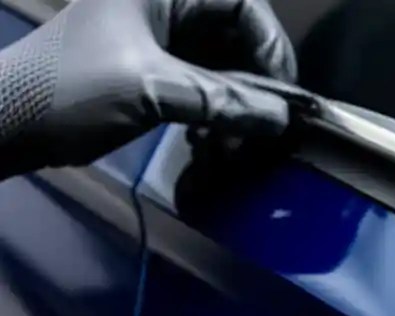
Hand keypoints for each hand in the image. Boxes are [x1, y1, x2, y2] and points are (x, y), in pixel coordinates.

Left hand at [0, 0, 295, 176]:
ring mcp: (152, 36)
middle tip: (265, 124)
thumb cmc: (72, 89)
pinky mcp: (146, 67)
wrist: (6, 123)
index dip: (271, 46)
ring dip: (236, 103)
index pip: (241, 4)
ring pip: (220, 63)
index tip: (283, 93)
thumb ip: (224, 102)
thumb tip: (283, 119)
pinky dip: (214, 111)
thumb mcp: (154, 91)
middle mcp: (161, 4)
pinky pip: (200, 82)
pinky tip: (214, 139)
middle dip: (254, 81)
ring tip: (239, 140)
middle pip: (234, 35)